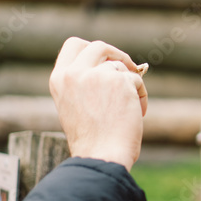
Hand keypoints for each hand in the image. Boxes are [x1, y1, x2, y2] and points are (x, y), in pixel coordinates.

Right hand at [49, 38, 148, 170]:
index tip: (106, 60)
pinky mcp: (119, 80)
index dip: (93, 49)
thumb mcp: (77, 105)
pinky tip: (136, 115)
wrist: (101, 155)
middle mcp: (74, 73)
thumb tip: (116, 66)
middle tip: (129, 69)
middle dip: (117, 55)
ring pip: (122, 67)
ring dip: (131, 85)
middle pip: (99, 46)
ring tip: (130, 110)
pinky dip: (140, 95)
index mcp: (59, 79)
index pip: (74, 45)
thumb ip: (86, 83)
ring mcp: (96, 74)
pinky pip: (137, 79)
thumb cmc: (92, 139)